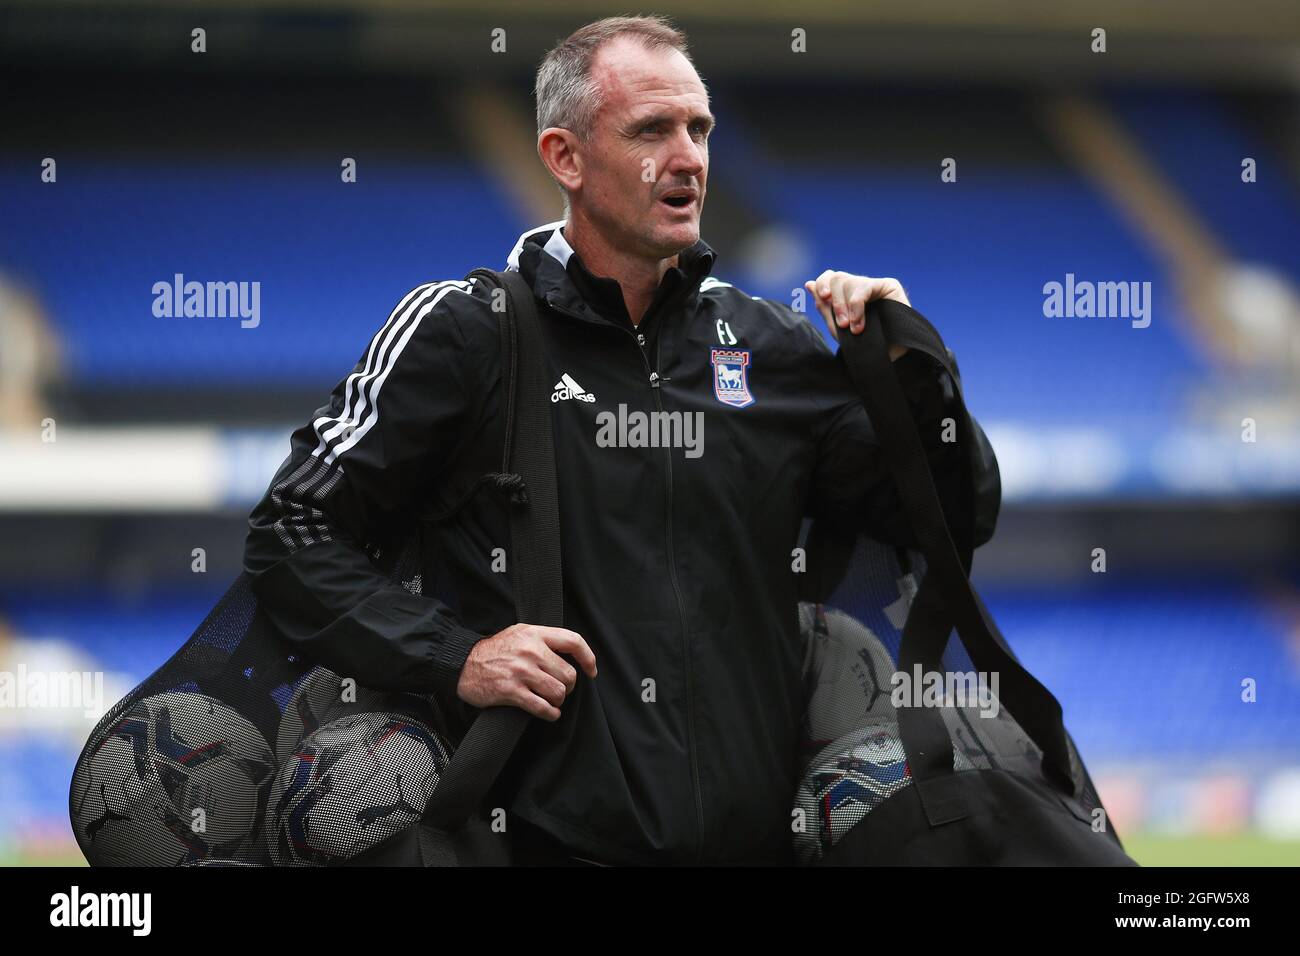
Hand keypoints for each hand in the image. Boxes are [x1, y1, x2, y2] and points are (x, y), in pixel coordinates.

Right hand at [456, 623, 597, 720]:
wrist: (462, 663)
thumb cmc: (494, 650)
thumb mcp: (519, 633)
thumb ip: (543, 639)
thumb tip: (571, 653)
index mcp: (535, 634)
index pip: (573, 641)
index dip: (588, 658)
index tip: (591, 671)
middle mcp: (531, 651)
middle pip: (569, 674)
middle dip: (568, 686)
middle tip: (561, 689)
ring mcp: (521, 672)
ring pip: (558, 692)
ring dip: (558, 701)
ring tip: (552, 700)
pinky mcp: (511, 692)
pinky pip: (542, 707)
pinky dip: (551, 714)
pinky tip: (549, 713)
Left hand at [805, 270, 909, 358]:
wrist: (889, 358)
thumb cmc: (863, 344)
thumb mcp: (838, 328)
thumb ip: (824, 307)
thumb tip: (809, 284)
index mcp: (845, 294)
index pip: (829, 278)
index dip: (822, 284)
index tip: (822, 298)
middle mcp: (858, 287)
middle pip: (836, 278)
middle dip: (834, 302)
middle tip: (841, 324)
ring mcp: (873, 285)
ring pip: (848, 281)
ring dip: (845, 306)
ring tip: (852, 329)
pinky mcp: (888, 285)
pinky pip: (864, 287)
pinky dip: (856, 305)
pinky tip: (858, 323)